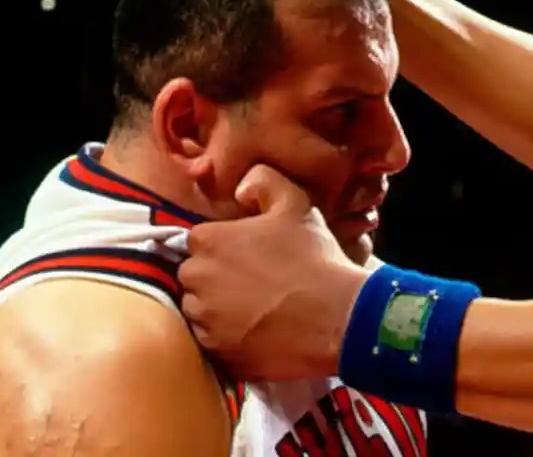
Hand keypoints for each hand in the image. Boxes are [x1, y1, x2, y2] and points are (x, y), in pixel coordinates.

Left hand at [178, 165, 369, 381]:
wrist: (336, 316)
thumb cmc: (314, 258)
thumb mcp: (296, 204)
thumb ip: (263, 182)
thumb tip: (240, 188)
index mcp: (208, 240)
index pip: (200, 240)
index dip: (226, 246)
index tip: (250, 254)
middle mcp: (196, 277)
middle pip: (195, 275)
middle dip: (217, 277)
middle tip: (254, 282)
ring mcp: (203, 316)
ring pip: (200, 308)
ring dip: (219, 307)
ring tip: (255, 308)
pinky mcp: (216, 349)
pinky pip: (212, 339)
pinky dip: (228, 335)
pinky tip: (258, 330)